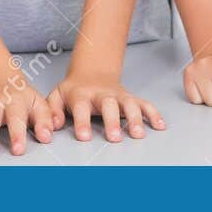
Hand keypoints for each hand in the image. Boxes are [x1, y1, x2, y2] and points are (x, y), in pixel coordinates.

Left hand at [47, 70, 165, 141]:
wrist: (91, 73)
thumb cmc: (73, 91)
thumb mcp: (57, 96)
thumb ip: (52, 110)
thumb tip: (52, 127)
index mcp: (82, 95)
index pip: (81, 108)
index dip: (82, 122)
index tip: (84, 137)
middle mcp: (102, 95)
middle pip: (109, 104)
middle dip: (112, 121)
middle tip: (114, 138)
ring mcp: (118, 95)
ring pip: (129, 103)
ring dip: (135, 118)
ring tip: (138, 135)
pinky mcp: (130, 97)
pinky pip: (144, 103)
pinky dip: (153, 113)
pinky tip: (160, 126)